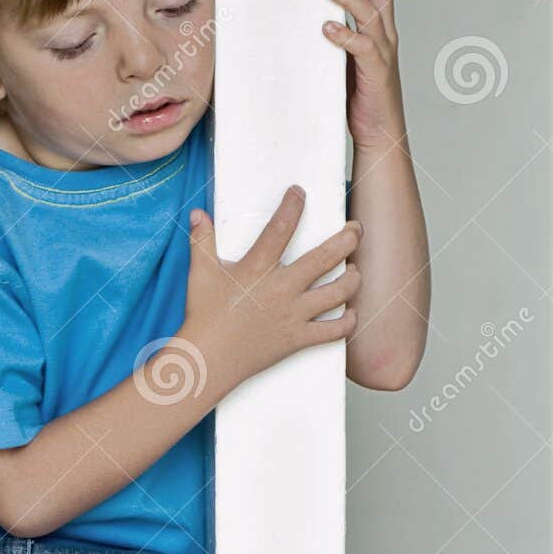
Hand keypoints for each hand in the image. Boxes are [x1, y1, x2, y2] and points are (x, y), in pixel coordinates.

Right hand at [181, 187, 362, 390]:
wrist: (208, 359)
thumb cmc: (204, 317)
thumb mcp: (199, 273)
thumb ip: (201, 240)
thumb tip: (198, 215)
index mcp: (258, 268)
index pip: (281, 227)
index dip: (293, 205)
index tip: (299, 194)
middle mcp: (281, 288)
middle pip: (326, 257)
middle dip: (348, 238)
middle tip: (355, 229)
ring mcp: (293, 315)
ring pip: (339, 292)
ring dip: (353, 278)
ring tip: (354, 270)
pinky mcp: (298, 339)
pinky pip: (334, 330)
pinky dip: (348, 321)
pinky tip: (350, 313)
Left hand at [323, 0, 404, 149]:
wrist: (381, 134)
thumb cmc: (361, 98)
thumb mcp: (346, 61)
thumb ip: (335, 41)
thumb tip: (307, 23)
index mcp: (380, 31)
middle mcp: (385, 36)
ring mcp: (383, 53)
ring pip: (371, 14)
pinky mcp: (376, 72)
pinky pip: (363, 48)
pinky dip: (345, 36)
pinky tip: (327, 29)